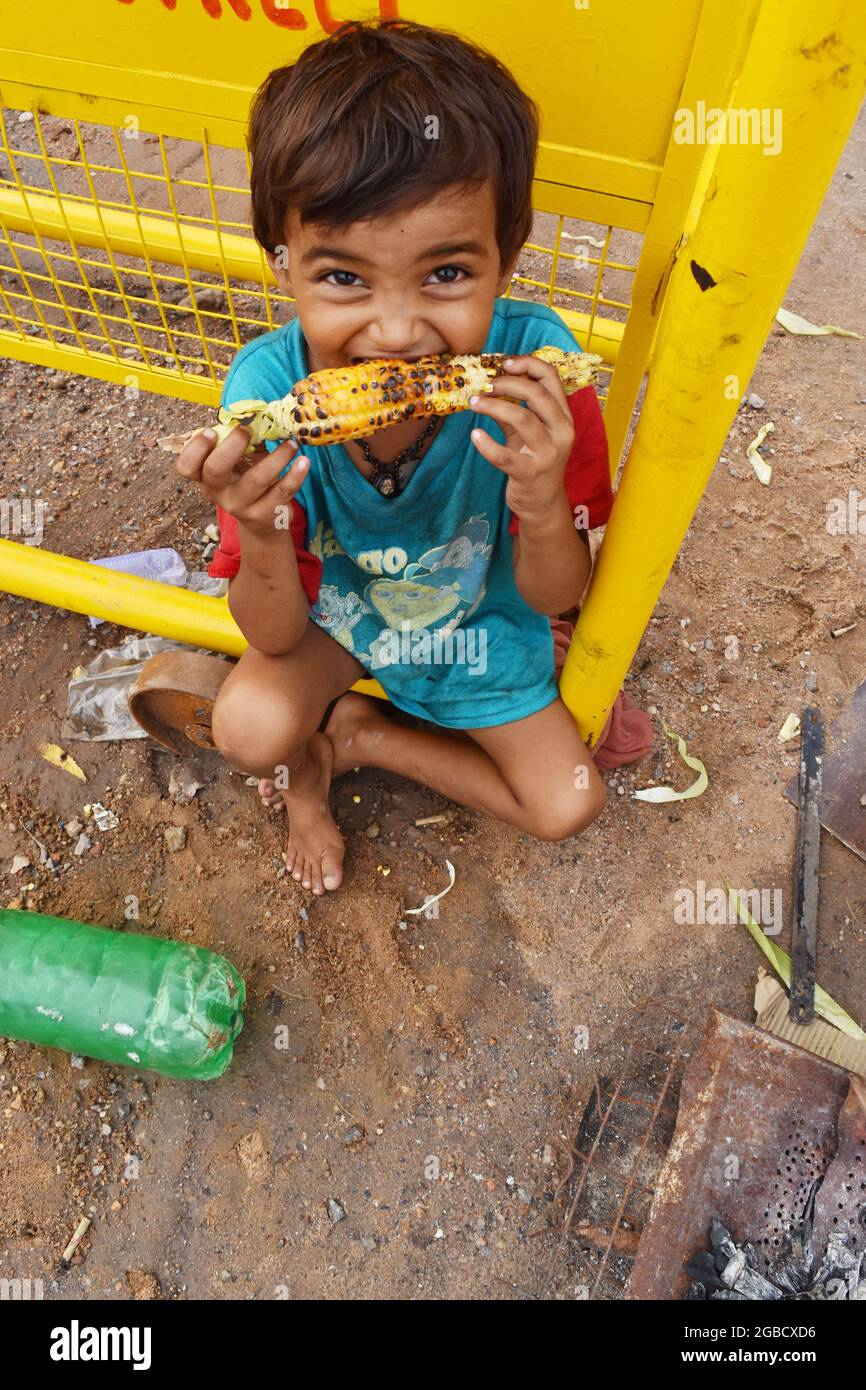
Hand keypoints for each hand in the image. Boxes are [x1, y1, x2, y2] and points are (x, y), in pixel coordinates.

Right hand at [176, 424, 308, 538]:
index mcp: (204, 477)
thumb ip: (242, 439)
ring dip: (276, 457)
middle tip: (246, 430)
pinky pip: (281, 492)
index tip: (211, 431)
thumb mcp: (239, 460)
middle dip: (230, 446)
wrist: (263, 520)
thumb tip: (257, 411)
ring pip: (256, 479)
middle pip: (215, 470)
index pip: (186, 467)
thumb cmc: (247, 479)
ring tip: (292, 444)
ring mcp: (240, 507)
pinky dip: (295, 475)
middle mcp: (218, 493)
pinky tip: (303, 462)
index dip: (195, 448)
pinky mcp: (264, 515)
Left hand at [469, 355, 574, 524]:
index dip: (528, 364)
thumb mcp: (531, 432)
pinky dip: (486, 444)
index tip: (504, 363)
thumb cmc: (535, 461)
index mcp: (564, 416)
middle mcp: (562, 431)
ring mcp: (548, 453)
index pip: (551, 378)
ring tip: (473, 402)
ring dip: (493, 406)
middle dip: (507, 383)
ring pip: (522, 418)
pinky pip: (504, 456)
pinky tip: (474, 435)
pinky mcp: (530, 473)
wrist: (543, 502)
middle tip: (484, 384)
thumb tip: (492, 381)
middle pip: (536, 394)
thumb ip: (517, 407)